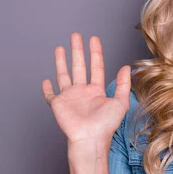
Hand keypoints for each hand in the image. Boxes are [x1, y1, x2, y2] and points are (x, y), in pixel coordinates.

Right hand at [41, 32, 130, 146]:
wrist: (90, 138)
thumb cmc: (106, 124)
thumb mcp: (120, 102)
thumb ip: (123, 84)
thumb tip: (126, 67)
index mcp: (97, 90)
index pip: (96, 67)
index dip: (95, 52)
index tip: (93, 39)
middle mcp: (82, 92)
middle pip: (79, 66)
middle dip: (78, 50)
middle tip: (76, 35)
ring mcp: (69, 97)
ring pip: (64, 75)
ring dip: (62, 61)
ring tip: (61, 47)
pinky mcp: (58, 104)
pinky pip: (50, 95)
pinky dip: (47, 88)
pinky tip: (46, 80)